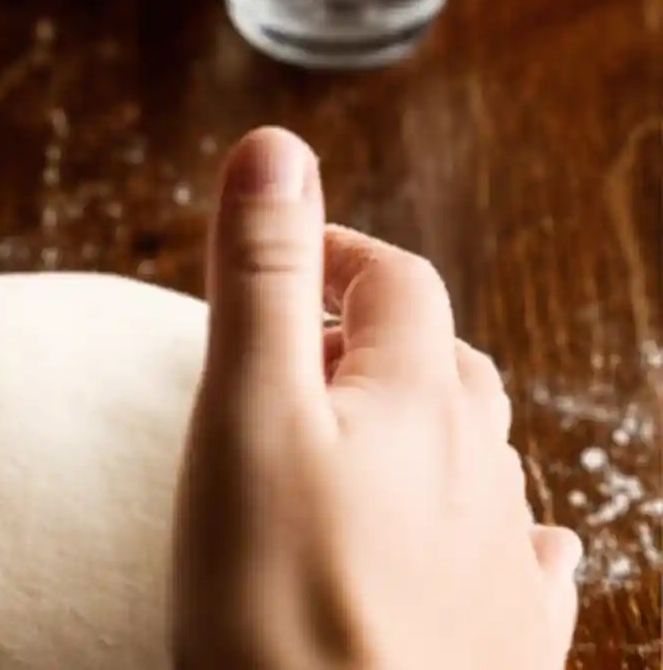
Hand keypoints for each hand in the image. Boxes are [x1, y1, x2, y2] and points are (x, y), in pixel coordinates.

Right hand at [170, 128, 580, 668]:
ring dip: (427, 420)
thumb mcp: (246, 415)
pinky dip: (497, 524)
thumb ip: (261, 281)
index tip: (283, 258)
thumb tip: (274, 149)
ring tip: (365, 436)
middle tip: (307, 347)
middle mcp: (479, 472)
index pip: (398, 285)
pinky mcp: (502, 642)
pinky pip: (524, 558)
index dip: (340, 254)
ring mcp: (499, 561)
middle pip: (447, 363)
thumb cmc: (274, 598)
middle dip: (378, 334)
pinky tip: (503, 542)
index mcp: (418, 404)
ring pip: (483, 455)